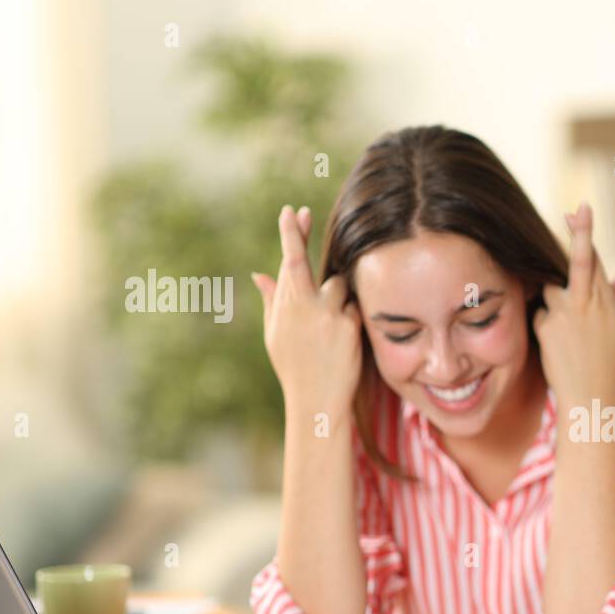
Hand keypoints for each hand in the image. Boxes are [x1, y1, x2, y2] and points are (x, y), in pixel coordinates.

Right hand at [252, 205, 362, 419]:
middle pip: (305, 262)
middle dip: (301, 236)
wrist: (317, 401)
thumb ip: (272, 302)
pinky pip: (355, 308)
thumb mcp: (276, 335)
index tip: (291, 212)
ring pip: (338, 285)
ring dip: (337, 296)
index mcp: (284, 308)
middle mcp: (303, 307)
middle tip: (304, 213)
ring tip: (330, 326)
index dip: (290, 235)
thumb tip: (259, 275)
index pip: (287, 263)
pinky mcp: (349, 326)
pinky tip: (343, 341)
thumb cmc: (294, 368)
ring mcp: (327, 315)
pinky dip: (351, 318)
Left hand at [533, 202, 614, 411]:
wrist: (590, 398)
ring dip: (556, 298)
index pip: (596, 260)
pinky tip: (559, 345)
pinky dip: (546, 323)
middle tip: (571, 211)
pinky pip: (541, 314)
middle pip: (579, 260)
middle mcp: (588, 303)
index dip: (585, 234)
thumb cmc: (609, 366)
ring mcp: (566, 314)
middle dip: (577, 233)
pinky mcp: (547, 327)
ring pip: (552, 289)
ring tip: (570, 328)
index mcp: (608, 303)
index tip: (580, 210)